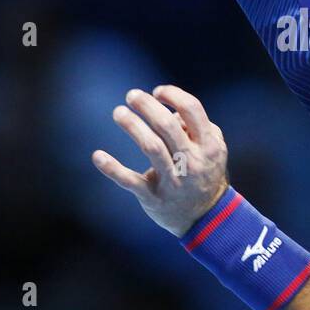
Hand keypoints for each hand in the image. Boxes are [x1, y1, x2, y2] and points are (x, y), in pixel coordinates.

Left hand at [92, 84, 229, 238]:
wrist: (207, 217)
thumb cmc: (205, 172)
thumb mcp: (211, 148)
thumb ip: (195, 126)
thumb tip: (168, 110)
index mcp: (208, 145)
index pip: (192, 109)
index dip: (173, 95)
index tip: (157, 92)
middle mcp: (192, 161)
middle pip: (167, 126)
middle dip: (147, 106)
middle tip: (131, 95)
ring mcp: (173, 181)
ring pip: (151, 147)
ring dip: (132, 126)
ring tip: (118, 112)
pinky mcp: (154, 198)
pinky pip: (130, 181)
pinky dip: (112, 168)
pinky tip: (97, 156)